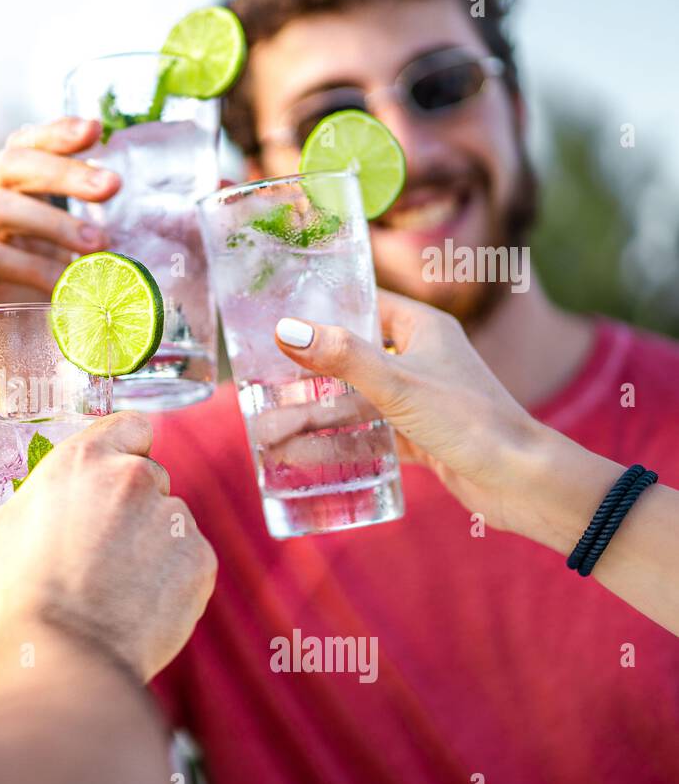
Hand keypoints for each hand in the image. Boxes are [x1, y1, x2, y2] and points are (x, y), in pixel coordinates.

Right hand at [0, 117, 119, 303]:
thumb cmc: (40, 280)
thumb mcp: (66, 246)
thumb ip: (91, 227)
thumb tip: (146, 226)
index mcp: (14, 186)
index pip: (26, 143)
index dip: (56, 133)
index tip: (95, 130)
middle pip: (14, 164)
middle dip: (64, 171)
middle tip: (112, 185)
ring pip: (3, 209)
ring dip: (55, 221)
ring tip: (99, 243)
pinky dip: (40, 269)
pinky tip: (71, 282)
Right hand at [0, 412, 215, 681]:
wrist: (62, 663)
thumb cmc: (9, 599)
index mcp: (85, 460)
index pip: (129, 426)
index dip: (120, 447)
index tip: (103, 477)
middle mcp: (138, 479)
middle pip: (147, 477)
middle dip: (127, 504)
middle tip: (94, 543)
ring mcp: (175, 523)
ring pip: (170, 520)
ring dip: (150, 541)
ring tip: (113, 582)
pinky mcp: (200, 566)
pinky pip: (190, 561)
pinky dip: (171, 578)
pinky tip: (136, 603)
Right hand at [273, 289, 547, 531]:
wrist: (520, 481)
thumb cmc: (468, 421)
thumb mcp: (398, 384)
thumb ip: (342, 356)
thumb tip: (286, 330)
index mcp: (425, 328)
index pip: (366, 302)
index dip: (325, 306)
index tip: (280, 313)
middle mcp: (423, 357)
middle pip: (357, 352)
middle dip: (314, 364)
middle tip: (265, 370)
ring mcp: (421, 397)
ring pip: (360, 395)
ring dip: (324, 406)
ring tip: (276, 415)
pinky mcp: (420, 434)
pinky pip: (372, 429)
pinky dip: (344, 437)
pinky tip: (310, 448)